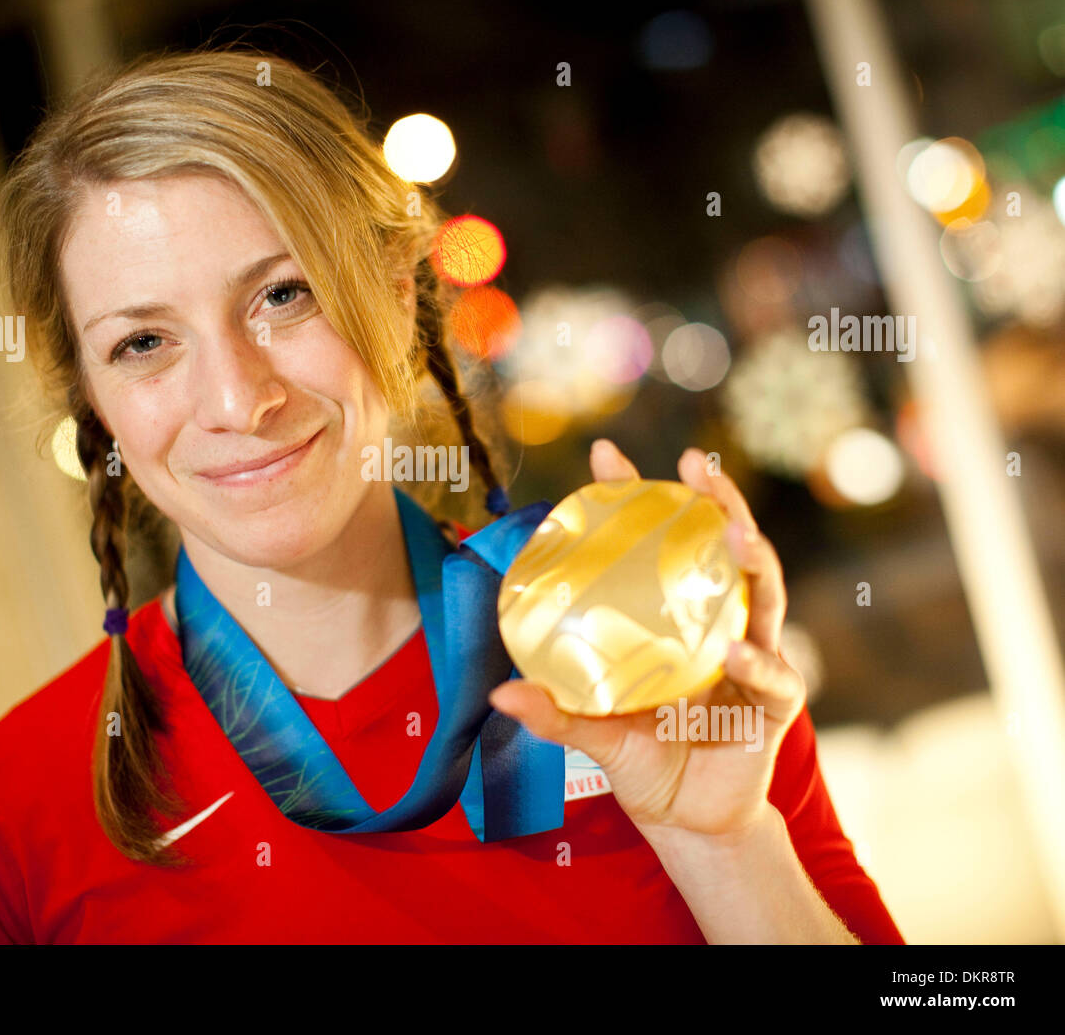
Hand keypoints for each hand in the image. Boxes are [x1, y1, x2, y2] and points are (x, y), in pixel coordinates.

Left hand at [488, 439, 807, 842]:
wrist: (688, 820)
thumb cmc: (644, 761)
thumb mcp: (592, 732)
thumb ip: (555, 714)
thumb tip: (498, 695)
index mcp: (672, 618)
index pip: (657, 544)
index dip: (636, 497)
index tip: (605, 453)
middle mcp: (717, 624)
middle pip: (724, 548)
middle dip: (716, 501)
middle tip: (694, 465)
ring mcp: (751, 657)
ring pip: (763, 593)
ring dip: (751, 557)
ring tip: (732, 531)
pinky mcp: (775, 702)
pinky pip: (773, 674)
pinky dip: (756, 660)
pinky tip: (734, 649)